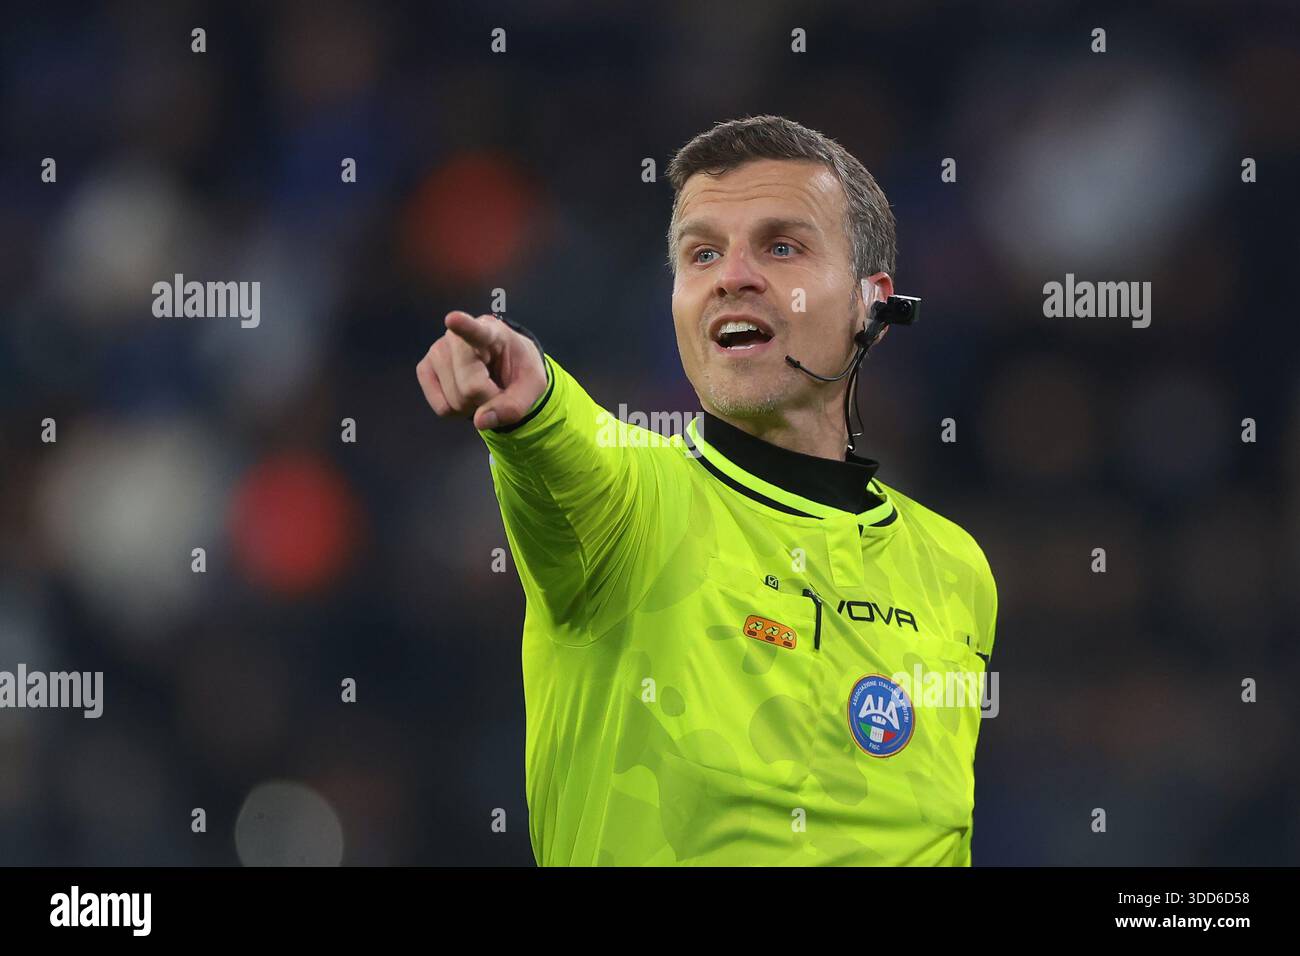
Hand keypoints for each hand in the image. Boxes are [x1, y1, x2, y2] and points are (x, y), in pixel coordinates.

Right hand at [416, 311, 546, 430]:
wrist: (505, 366)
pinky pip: (442, 407)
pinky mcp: (424, 368)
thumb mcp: (532, 387)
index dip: (463, 326)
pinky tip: (464, 393)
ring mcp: (437, 351)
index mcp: (491, 332)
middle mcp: (457, 337)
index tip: (453, 319)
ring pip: (454, 401)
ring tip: (481, 387)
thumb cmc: (518, 370)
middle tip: (497, 388)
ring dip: (472, 406)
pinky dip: (457, 411)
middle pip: (470, 387)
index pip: (476, 331)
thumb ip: (514, 406)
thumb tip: (480, 421)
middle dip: (488, 399)